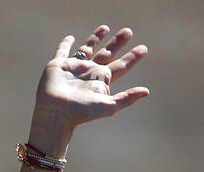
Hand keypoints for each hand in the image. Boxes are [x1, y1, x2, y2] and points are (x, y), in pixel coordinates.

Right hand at [32, 25, 149, 141]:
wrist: (56, 112)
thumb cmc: (82, 111)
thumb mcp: (108, 105)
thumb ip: (127, 98)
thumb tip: (146, 91)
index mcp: (102, 80)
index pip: (121, 66)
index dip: (132, 58)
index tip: (143, 49)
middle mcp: (90, 72)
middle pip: (107, 54)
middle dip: (118, 43)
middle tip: (128, 31)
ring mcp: (74, 68)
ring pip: (88, 49)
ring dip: (96, 39)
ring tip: (106, 28)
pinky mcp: (58, 64)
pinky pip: (63, 51)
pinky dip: (66, 44)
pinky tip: (70, 38)